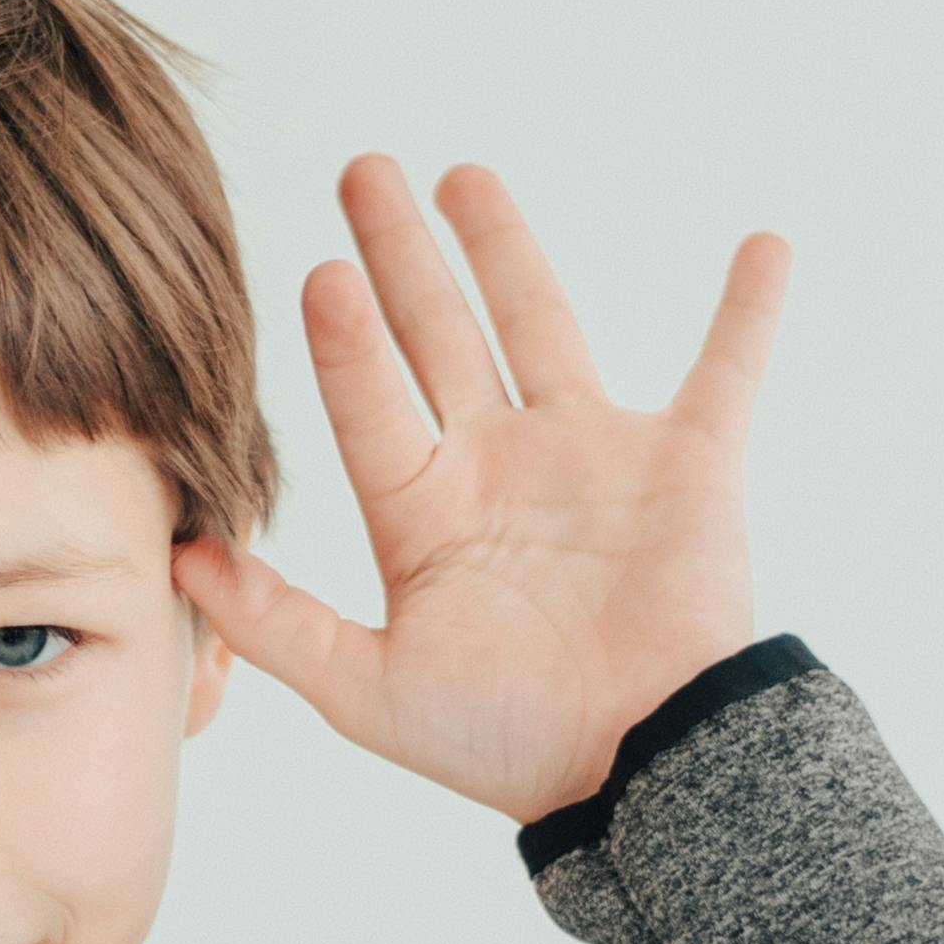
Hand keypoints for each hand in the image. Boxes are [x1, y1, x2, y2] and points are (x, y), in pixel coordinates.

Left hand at [172, 158, 784, 823]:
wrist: (643, 772)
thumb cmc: (506, 745)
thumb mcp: (368, 692)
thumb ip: (276, 623)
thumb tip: (180, 557)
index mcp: (426, 514)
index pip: (370, 403)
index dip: (346, 340)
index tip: (319, 271)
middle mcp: (499, 469)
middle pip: (437, 336)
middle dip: (399, 255)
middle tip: (362, 171)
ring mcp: (591, 459)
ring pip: (542, 325)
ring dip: (506, 249)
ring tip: (465, 175)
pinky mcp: (687, 469)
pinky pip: (727, 374)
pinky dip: (749, 315)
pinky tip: (764, 244)